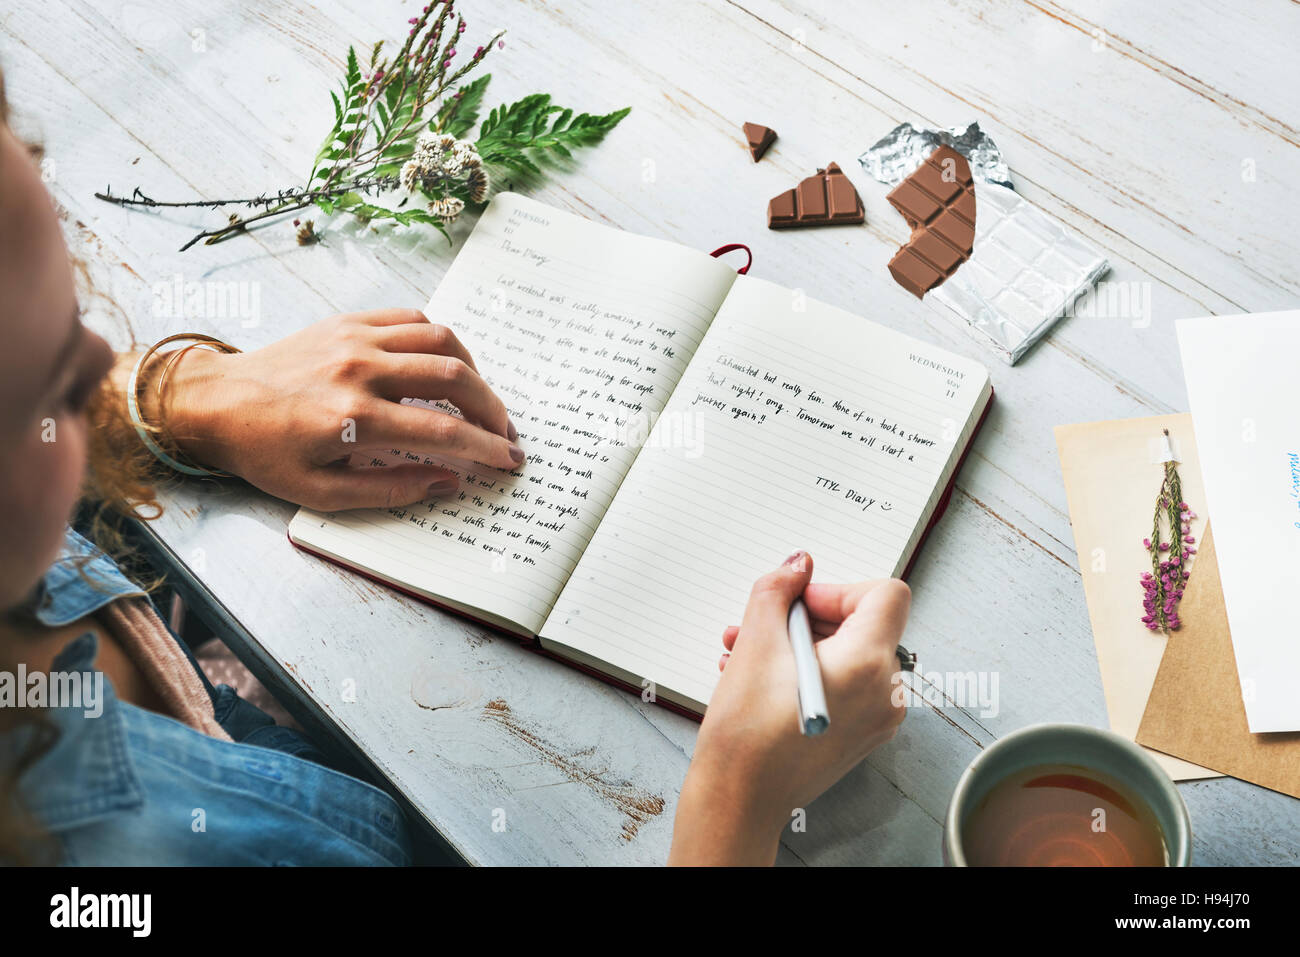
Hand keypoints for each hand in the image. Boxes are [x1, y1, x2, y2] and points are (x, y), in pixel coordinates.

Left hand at [147, 309, 523, 510]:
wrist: (214, 401)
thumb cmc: (263, 451)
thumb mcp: (320, 492)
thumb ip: (389, 490)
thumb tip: (446, 482)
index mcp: (353, 419)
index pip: (443, 430)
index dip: (486, 447)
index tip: (508, 458)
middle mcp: (359, 371)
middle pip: (453, 377)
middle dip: (491, 407)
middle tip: (504, 431)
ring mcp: (355, 339)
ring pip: (440, 339)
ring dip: (473, 369)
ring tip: (479, 398)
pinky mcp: (348, 321)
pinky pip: (411, 319)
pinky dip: (439, 340)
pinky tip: (445, 364)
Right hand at [668, 551, 909, 865]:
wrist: (738, 800)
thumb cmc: (747, 735)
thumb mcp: (756, 644)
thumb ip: (778, 590)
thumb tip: (797, 565)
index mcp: (869, 665)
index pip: (885, 594)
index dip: (839, 589)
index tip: (801, 602)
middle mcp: (885, 693)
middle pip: (863, 625)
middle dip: (808, 618)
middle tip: (762, 625)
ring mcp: (876, 718)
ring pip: (848, 655)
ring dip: (800, 644)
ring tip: (747, 652)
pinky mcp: (861, 734)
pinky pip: (845, 685)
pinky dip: (809, 672)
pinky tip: (762, 677)